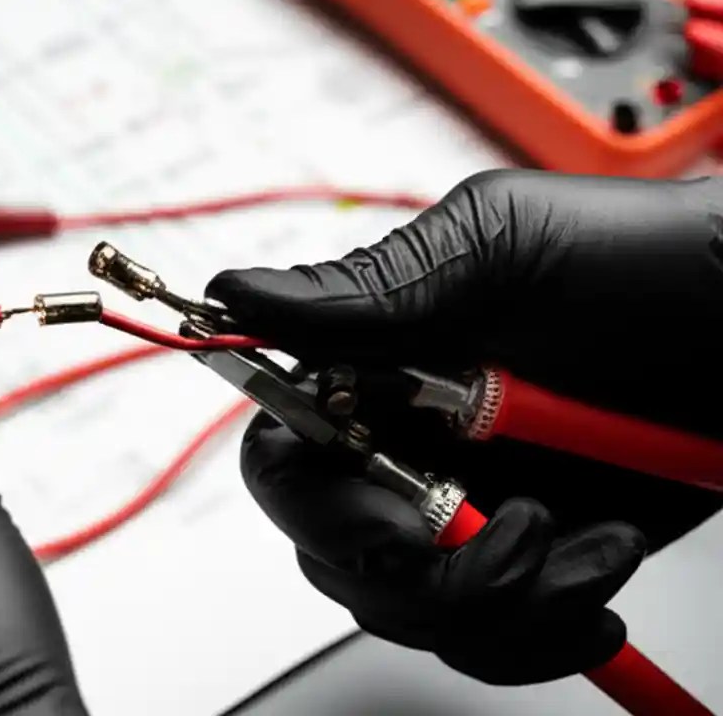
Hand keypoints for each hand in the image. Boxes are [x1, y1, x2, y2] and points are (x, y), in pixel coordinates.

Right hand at [205, 169, 722, 684]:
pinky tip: (596, 576)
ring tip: (590, 543)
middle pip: (336, 556)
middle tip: (511, 532)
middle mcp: (412, 443)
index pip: (285, 453)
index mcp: (383, 366)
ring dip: (507, 601)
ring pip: (413, 614)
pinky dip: (543, 633)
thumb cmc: (652, 263)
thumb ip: (372, 287)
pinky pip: (491, 640)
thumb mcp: (506, 252)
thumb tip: (240, 296)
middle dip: (425, 573)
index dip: (313, 498)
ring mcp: (471, 508)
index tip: (389, 512)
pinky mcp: (537, 561)